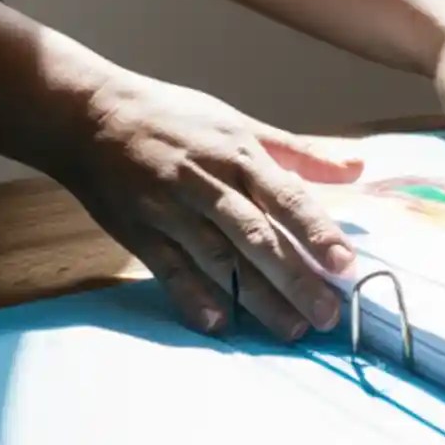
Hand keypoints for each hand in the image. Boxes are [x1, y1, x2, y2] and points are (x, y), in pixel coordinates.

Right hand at [55, 71, 363, 339]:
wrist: (87, 116)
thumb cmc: (174, 118)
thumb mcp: (238, 124)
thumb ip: (300, 153)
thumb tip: (358, 166)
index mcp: (237, 155)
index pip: (285, 196)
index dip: (317, 231)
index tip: (345, 263)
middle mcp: (206, 184)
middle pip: (256, 237)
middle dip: (295, 278)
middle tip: (327, 315)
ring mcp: (170, 210)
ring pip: (219, 260)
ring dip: (256, 298)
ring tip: (290, 329)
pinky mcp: (139, 233)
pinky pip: (170, 270)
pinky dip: (194, 297)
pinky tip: (220, 324)